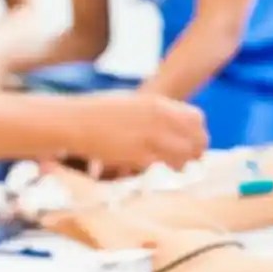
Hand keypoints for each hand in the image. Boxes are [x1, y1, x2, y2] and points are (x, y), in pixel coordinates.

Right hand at [70, 93, 207, 171]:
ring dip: (181, 163)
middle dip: (195, 150)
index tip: (189, 139)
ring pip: (185, 156)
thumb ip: (155, 112)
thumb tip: (172, 122)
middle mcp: (160, 120)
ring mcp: (151, 138)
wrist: (74, 121)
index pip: (197, 119)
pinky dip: (161, 169)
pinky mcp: (140, 156)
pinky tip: (150, 166)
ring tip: (170, 165)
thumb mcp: (131, 102)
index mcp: (158, 104)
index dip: (195, 131)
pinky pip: (164, 166)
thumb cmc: (98, 112)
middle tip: (186, 158)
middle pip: (198, 139)